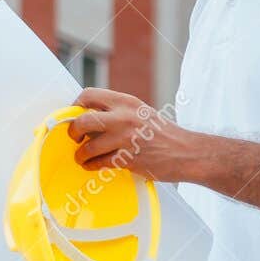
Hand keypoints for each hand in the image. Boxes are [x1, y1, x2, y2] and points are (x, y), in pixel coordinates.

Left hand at [65, 87, 197, 183]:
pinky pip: (99, 163)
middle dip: (73, 132)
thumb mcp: (140, 112)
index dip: (76, 106)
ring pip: (88, 147)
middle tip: (75, 137)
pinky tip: (93, 165)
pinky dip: (92, 165)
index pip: (89, 95)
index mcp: (126, 102)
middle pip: (82, 121)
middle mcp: (124, 117)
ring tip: (82, 157)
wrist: (186, 152)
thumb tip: (88, 117)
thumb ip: (117, 112)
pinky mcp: (128, 158)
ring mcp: (125, 138)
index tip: (74, 115)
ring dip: (81, 155)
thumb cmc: (163, 134)